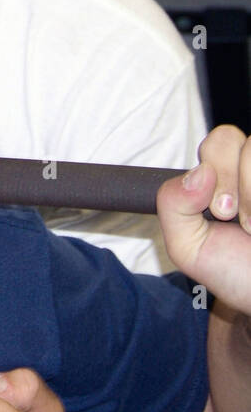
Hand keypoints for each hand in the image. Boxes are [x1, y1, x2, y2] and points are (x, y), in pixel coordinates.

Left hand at [158, 125, 250, 314]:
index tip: (220, 212)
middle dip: (232, 177)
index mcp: (226, 175)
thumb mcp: (189, 247)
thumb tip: (199, 172)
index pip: (219, 141)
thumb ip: (173, 205)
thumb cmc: (238, 272)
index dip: (217, 167)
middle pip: (237, 139)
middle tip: (239, 220)